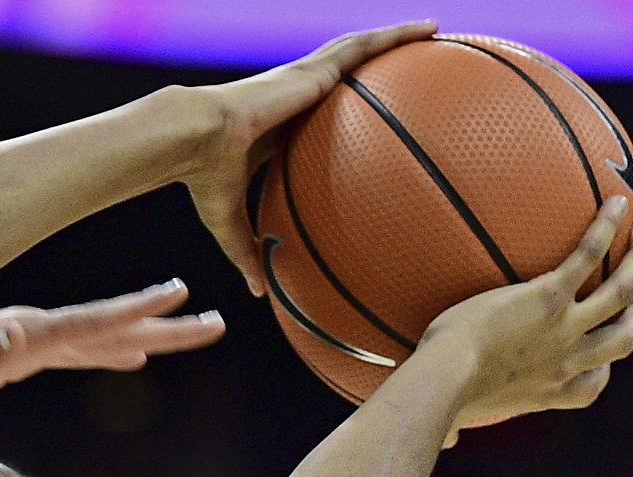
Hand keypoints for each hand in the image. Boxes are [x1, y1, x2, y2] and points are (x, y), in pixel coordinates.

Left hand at [0, 282, 223, 428]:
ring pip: (102, 337)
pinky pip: (79, 351)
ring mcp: (29, 341)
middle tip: (219, 323)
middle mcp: (32, 331)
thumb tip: (14, 341)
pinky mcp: (20, 354)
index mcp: (21, 334)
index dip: (134, 313)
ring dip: (148, 334)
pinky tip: (132, 355)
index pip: (88, 323)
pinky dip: (112, 350)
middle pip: (110, 326)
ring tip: (194, 330)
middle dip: (165, 325)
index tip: (178, 297)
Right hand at [185, 22, 436, 295]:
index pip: (317, 113)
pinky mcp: (316, 67)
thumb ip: (250, 253)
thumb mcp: (231, 225)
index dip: (339, 111)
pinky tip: (429, 27)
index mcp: (279, 127)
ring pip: (362, 50)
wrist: (197, 140)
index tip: (362, 117)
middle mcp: (297, 94)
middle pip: (346, 73)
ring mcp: (308, 76)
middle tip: (416, 64)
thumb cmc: (206, 179)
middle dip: (377, 65)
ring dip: (397, 38)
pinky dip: (397, 34)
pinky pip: (366, 45)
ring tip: (435, 29)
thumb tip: (259, 292)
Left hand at [416, 203, 632, 442]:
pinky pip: (588, 255)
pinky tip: (615, 204)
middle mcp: (564, 363)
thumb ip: (455, 429)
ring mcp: (563, 329)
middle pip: (624, 337)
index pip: (589, 388)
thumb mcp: (456, 419)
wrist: (443, 385)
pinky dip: (607, 229)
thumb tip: (442, 443)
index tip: (604, 361)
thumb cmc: (437, 404)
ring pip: (622, 290)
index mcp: (544, 394)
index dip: (603, 371)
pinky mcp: (548, 298)